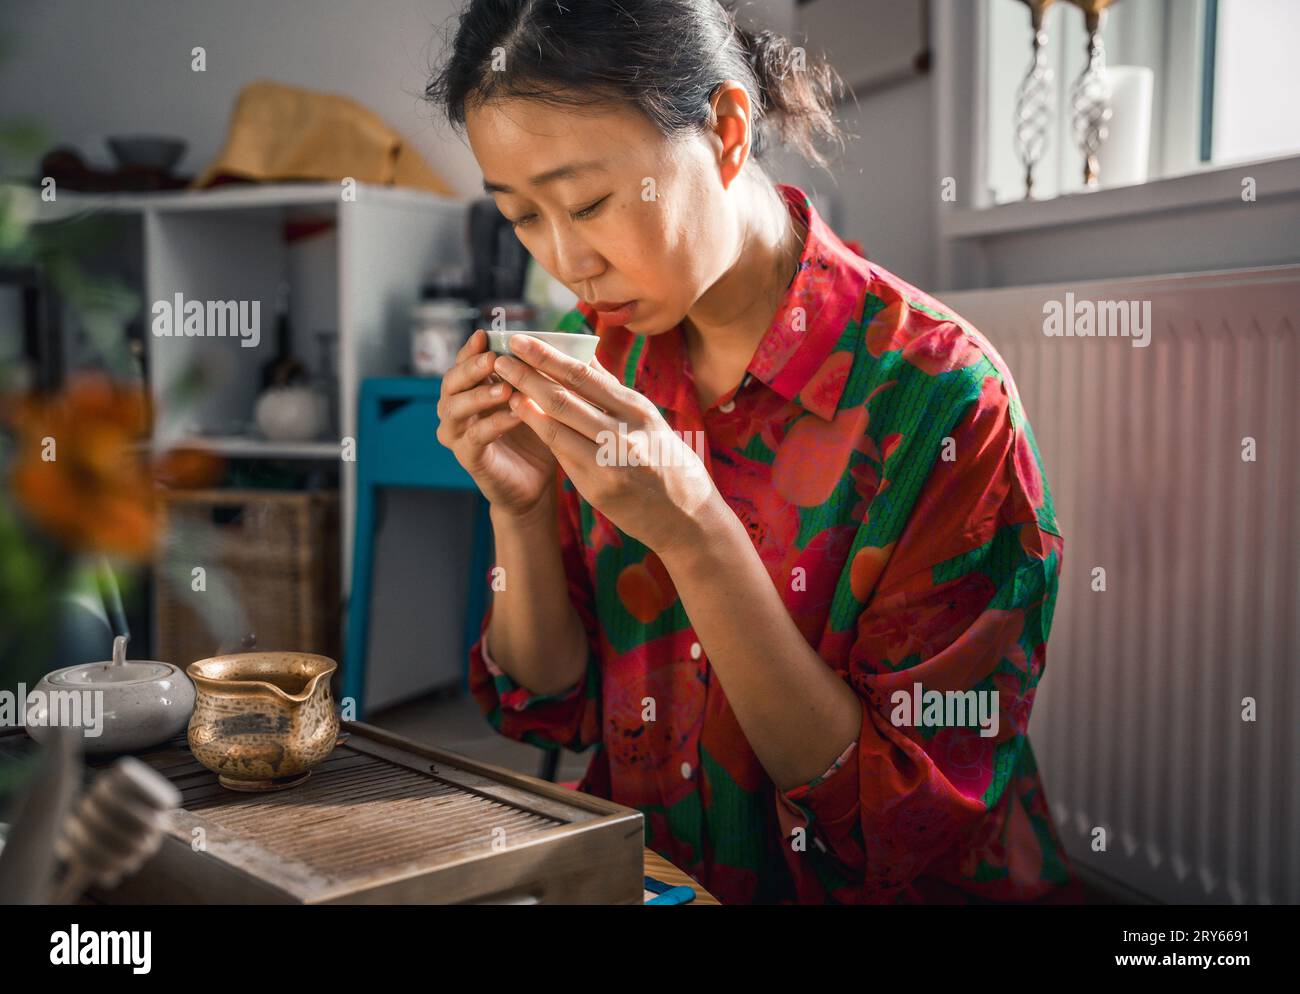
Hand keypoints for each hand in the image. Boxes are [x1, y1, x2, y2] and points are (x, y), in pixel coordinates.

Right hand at [435, 329, 558, 517]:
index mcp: (470, 389)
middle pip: (450, 382)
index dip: (471, 348)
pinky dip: (494, 424)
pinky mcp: (468, 457)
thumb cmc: (538, 434)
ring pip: (455, 408)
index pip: (463, 363)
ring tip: (505, 387)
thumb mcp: (538, 398)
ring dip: (480, 395)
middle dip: (470, 368)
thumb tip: (556, 340)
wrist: (537, 481)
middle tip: (492, 358)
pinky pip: (475, 436)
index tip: (485, 334)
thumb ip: (537, 372)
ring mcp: (458, 434)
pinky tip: (515, 415)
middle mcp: (456, 409)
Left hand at [491, 334, 721, 556]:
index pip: (585, 375)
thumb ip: (613, 392)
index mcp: (637, 409)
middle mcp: (625, 431)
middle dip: (528, 372)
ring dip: (525, 399)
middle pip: (566, 395)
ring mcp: (611, 460)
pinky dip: (538, 430)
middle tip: (500, 356)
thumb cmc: (664, 462)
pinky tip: (519, 414)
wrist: (686, 516)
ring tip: (500, 382)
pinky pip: (562, 454)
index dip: (548, 355)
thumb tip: (583, 355)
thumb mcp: (648, 421)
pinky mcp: (599, 487)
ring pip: (559, 423)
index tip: (521, 339)